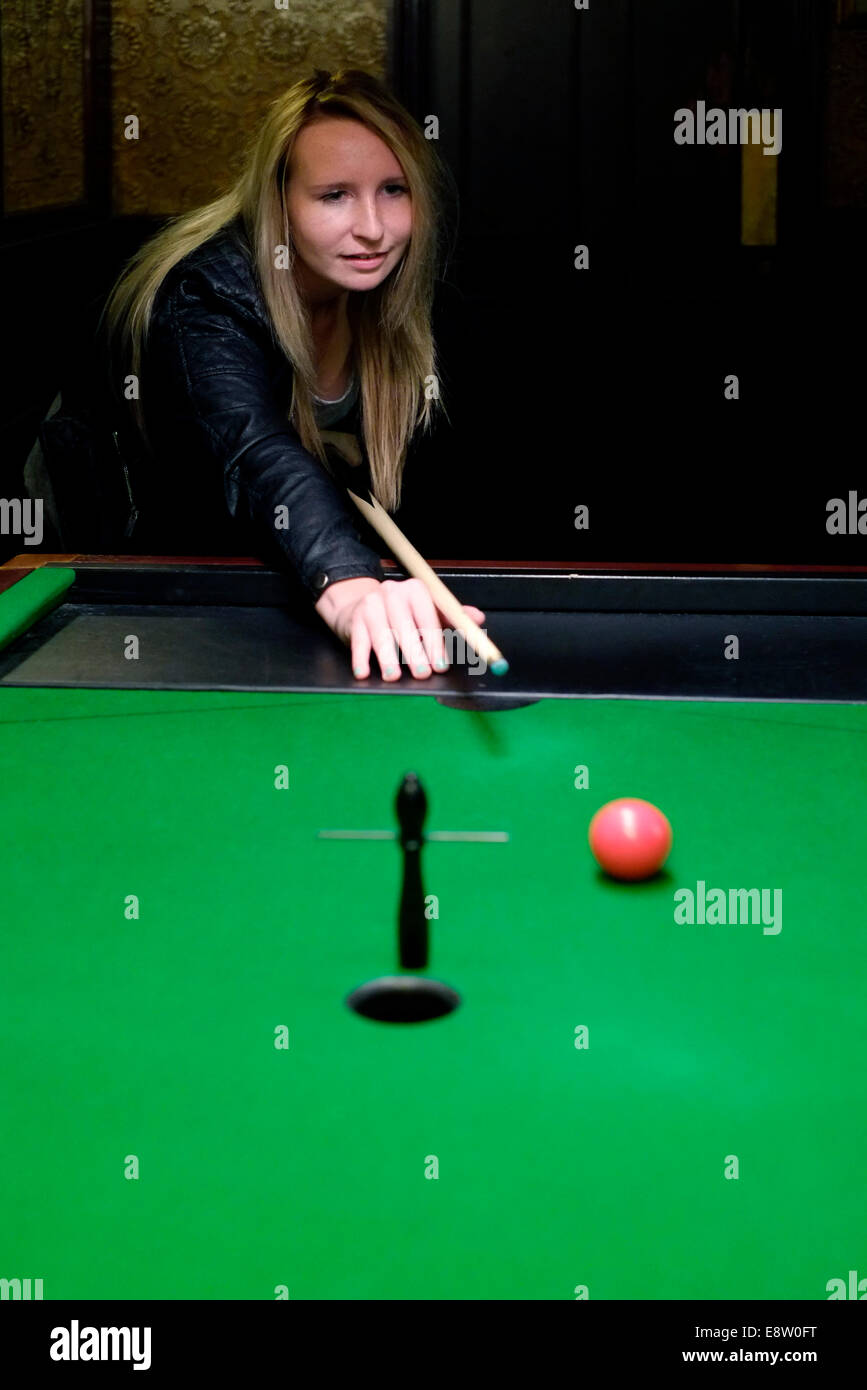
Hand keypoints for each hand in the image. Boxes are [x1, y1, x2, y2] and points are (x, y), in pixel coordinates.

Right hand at [314, 575, 485, 681]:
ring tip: (394, 676)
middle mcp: (393, 592)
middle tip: (422, 674)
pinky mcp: (353, 619)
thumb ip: (454, 617)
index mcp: (416, 590)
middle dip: (415, 653)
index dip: (436, 643)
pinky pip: (358, 641)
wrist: (362, 604)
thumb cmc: (402, 614)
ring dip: (388, 658)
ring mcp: (371, 605)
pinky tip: (363, 672)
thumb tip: (478, 620)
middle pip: (405, 625)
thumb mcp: (428, 612)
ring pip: (382, 634)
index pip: (428, 617)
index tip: (441, 665)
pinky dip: (361, 658)